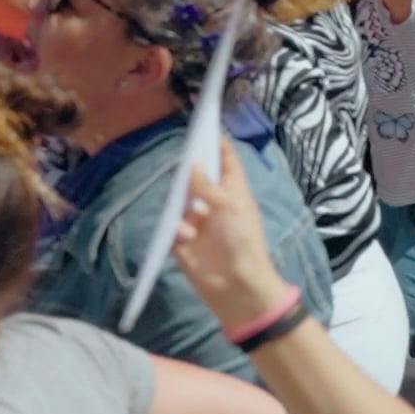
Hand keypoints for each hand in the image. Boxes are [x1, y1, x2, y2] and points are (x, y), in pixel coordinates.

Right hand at [170, 147, 293, 335]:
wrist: (236, 287)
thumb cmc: (242, 241)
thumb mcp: (229, 208)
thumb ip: (207, 186)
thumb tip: (193, 165)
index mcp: (235, 193)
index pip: (227, 162)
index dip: (218, 145)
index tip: (206, 126)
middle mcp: (216, 205)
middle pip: (198, 181)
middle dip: (189, 179)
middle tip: (182, 176)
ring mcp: (200, 224)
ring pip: (180, 205)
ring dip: (182, 212)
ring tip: (190, 222)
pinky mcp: (184, 244)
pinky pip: (172, 230)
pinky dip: (176, 232)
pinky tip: (183, 239)